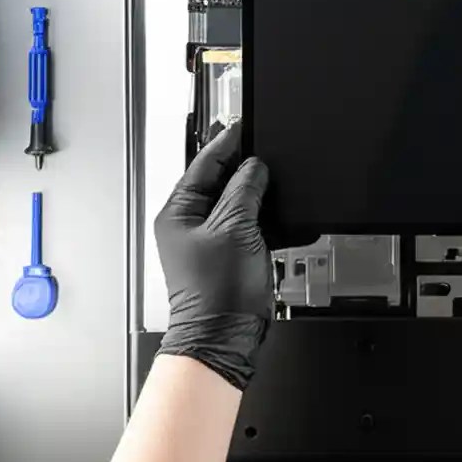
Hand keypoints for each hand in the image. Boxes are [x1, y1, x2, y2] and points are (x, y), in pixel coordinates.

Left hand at [155, 122, 271, 390]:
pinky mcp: (231, 253)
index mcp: (178, 212)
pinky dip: (267, 217)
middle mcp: (190, 224)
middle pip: (220, 181)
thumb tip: (254, 166)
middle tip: (267, 150)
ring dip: (258, 194)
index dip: (226, 143)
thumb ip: (245, 189)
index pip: (203, 163)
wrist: (226, 335)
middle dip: (244, 167)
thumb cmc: (217, 292)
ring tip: (278, 182)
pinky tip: (283, 215)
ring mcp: (210, 239)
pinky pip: (250, 224)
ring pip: (237, 202)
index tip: (244, 125)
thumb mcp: (235, 227)